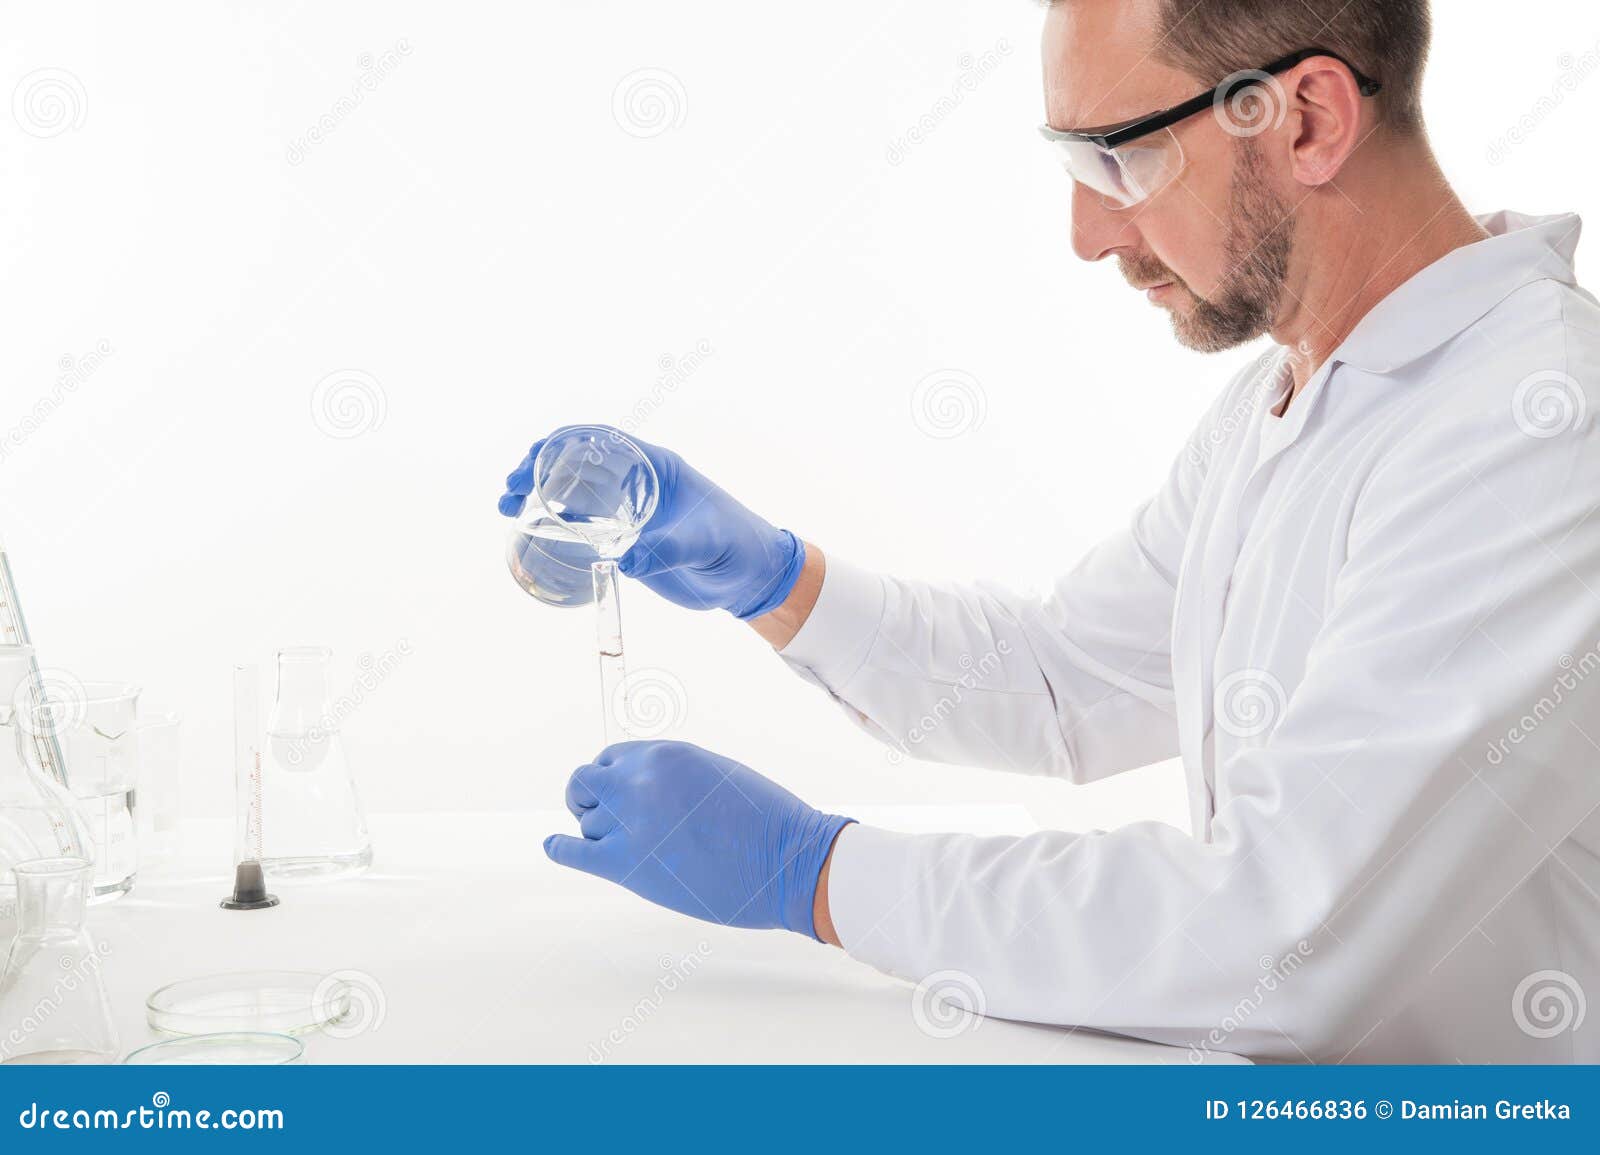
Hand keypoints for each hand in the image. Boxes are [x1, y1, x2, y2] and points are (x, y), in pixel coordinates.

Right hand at [499, 428, 805, 619]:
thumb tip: (624, 560)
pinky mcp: (625, 543)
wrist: (751, 578)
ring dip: (536, 497)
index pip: (600, 441)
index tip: (531, 459)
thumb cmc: (737, 546)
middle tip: (509, 491)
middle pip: (575, 464)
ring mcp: (627, 513)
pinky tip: (528, 535)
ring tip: (507, 510)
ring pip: (572, 495)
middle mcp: (636, 484)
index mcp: (655, 467)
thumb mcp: (707, 543)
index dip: (561, 443)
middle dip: (535, 469)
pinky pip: (581, 528)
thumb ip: (670, 548)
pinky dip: (551, 527)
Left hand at [544, 740, 852, 937]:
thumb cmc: (765, 820)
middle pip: (585, 783)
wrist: (787, 860)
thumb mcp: (715, 774)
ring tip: (613, 846)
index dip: (611, 776)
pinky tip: (554, 847)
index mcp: (664, 755)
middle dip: (589, 797)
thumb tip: (643, 786)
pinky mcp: (627, 866)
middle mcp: (639, 781)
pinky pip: (574, 852)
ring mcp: (629, 823)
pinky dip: (559, 849)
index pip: (612, 757)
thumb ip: (673, 775)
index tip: (616, 793)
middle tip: (600, 815)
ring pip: (585, 822)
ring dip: (595, 832)